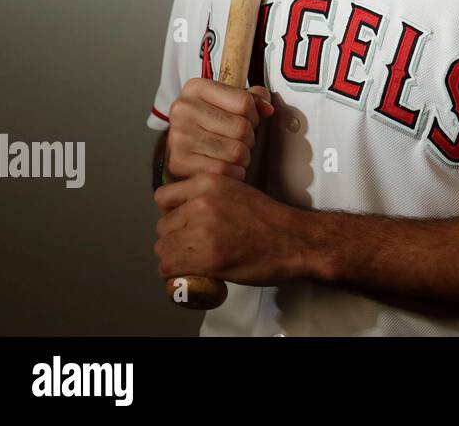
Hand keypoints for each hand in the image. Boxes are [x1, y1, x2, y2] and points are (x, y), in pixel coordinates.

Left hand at [154, 173, 311, 285]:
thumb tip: (184, 213)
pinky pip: (169, 269)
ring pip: (163, 249)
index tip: (181, 225)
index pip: (162, 197)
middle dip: (175, 239)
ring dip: (175, 259)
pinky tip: (195, 273)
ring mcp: (201, 231)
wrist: (296, 241)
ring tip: (196, 262)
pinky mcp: (205, 258)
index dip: (171, 214)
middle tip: (193, 248)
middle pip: (162, 227)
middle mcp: (201, 203)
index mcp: (208, 182)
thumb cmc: (272, 221)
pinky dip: (177, 276)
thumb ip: (208, 198)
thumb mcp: (236, 192)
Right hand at [165, 77, 273, 181]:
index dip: (254, 115)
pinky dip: (232, 173)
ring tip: (230, 154)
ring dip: (242, 158)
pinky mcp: (179, 163)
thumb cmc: (208, 126)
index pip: (244, 101)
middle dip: (249, 139)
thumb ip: (253, 98)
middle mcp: (183, 110)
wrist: (182, 151)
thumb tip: (267, 108)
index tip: (248, 119)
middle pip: (241, 128)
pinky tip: (224, 167)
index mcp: (196, 89)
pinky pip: (224, 170)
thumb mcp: (229, 103)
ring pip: (236, 152)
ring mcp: (179, 137)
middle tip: (238, 141)